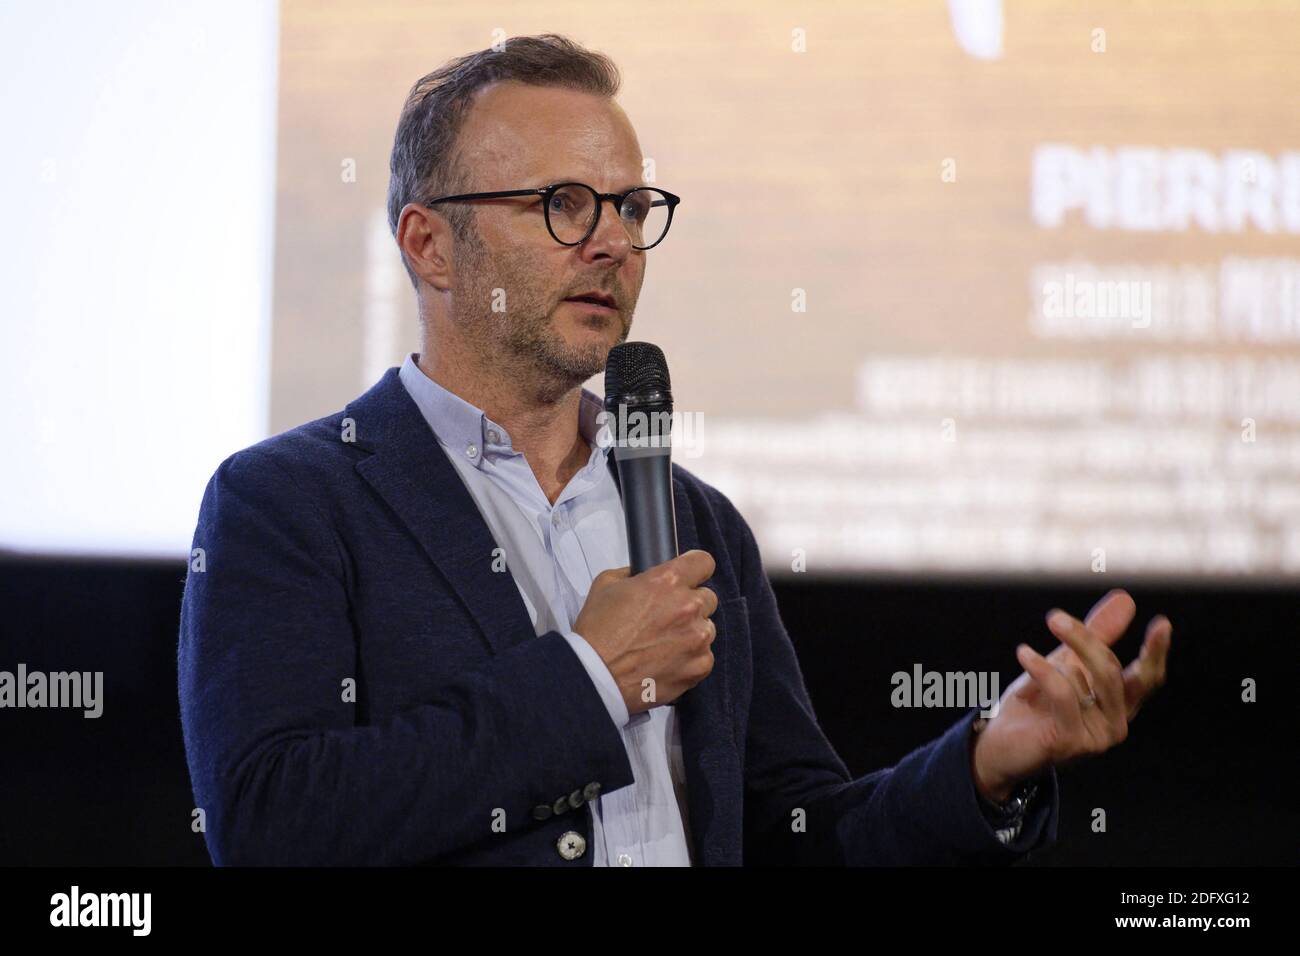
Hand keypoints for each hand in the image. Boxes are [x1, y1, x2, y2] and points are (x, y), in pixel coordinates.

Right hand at [573, 549, 718, 714]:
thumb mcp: (606, 584)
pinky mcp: (699, 666)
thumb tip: (644, 574)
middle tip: (666, 617)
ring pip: (707, 628)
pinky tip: (667, 661)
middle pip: (707, 598)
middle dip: (690, 605)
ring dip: (691, 633)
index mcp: (667, 581)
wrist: (595, 676)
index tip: (690, 577)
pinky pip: (705, 656)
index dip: (695, 569)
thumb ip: (632, 573)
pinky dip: (690, 659)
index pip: (703, 562)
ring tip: (664, 643)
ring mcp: (697, 638)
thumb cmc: (597, 632)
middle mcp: (688, 607)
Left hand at [971, 589, 1171, 801]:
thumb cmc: (1035, 704)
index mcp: (1119, 704)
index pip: (1148, 678)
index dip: (1156, 651)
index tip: (1162, 623)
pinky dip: (1042, 669)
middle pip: (1112, 670)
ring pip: (1090, 678)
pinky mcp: (1072, 742)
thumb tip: (1126, 601)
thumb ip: (1096, 636)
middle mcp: (1115, 722)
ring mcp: (1097, 736)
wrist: (999, 744)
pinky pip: (1064, 692)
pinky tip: (1024, 654)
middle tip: (1055, 618)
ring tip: (1027, 654)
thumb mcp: (1064, 663)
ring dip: (1057, 658)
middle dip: (1085, 639)